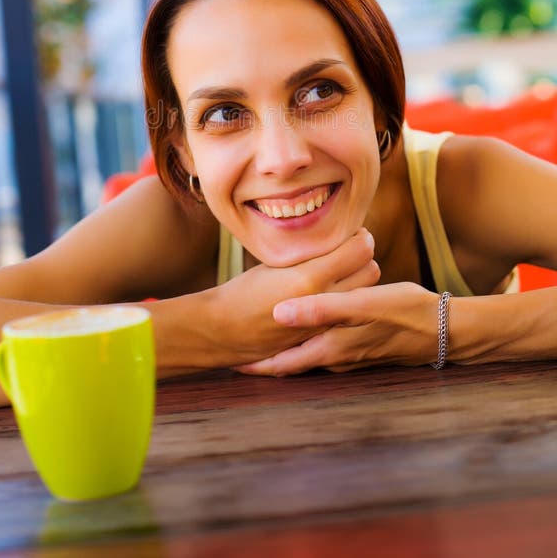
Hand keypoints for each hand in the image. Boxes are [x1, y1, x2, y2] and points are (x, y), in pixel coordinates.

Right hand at [207, 228, 379, 366]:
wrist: (223, 331)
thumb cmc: (243, 292)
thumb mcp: (275, 263)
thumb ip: (308, 252)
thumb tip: (334, 236)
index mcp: (310, 276)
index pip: (361, 250)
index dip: (359, 237)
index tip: (349, 233)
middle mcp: (324, 300)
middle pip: (371, 271)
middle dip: (363, 258)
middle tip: (347, 249)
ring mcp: (326, 322)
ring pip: (365, 294)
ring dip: (358, 280)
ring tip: (340, 271)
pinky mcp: (323, 337)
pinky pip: (349, 312)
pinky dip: (347, 300)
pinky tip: (329, 292)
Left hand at [235, 282, 438, 374]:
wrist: (446, 329)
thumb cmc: (404, 313)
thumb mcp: (362, 308)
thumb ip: (321, 310)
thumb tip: (279, 313)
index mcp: (332, 348)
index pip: (284, 363)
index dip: (256, 364)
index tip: (227, 361)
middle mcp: (337, 358)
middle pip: (292, 363)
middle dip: (265, 361)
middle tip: (234, 355)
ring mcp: (351, 355)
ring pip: (308, 356)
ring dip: (285, 353)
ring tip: (261, 343)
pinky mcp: (363, 347)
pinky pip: (326, 349)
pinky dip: (308, 344)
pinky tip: (305, 332)